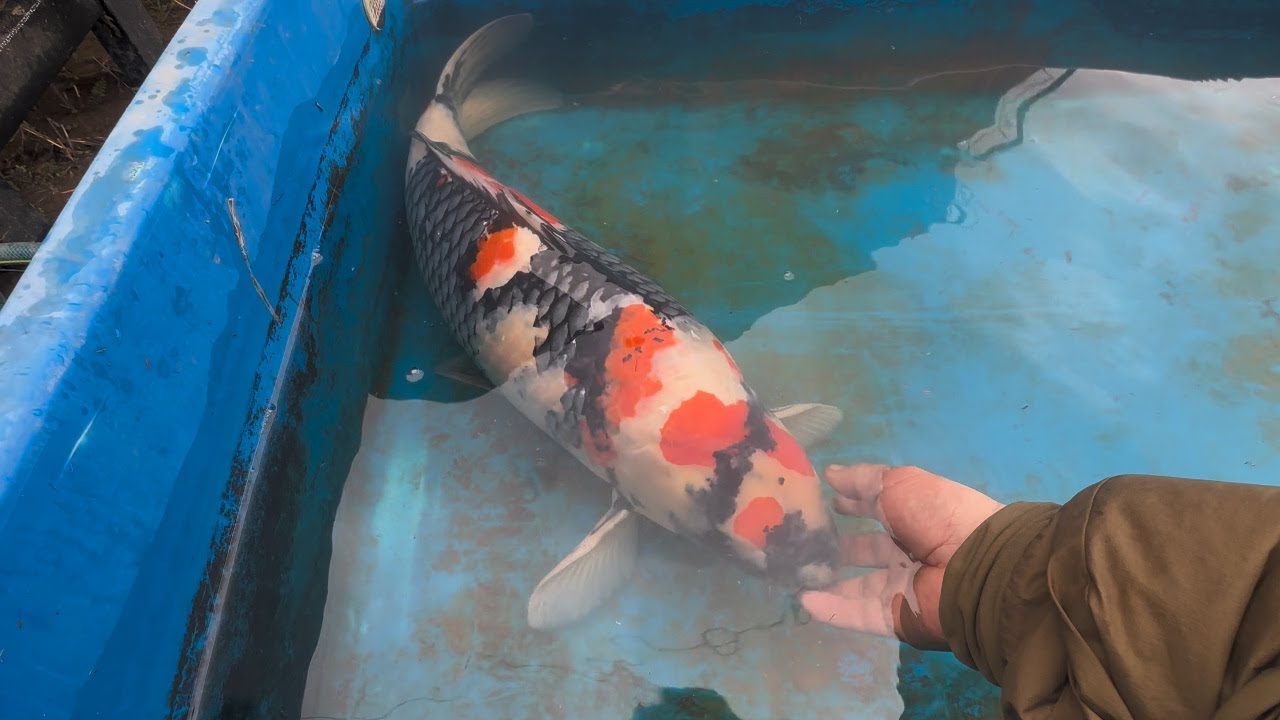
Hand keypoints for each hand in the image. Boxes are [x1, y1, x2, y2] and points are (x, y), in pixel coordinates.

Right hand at [800, 464, 1004, 649]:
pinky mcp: (897, 618)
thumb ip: (862, 481)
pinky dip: (833, 610)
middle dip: (841, 548)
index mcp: (916, 518)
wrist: (972, 566)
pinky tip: (805, 601)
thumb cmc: (937, 515)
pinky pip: (859, 615)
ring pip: (859, 587)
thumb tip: (830, 474)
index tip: (827, 503)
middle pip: (868, 552)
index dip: (854, 506)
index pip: (878, 513)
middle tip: (806, 544)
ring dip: (831, 582)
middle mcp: (911, 553)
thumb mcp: (898, 484)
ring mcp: (903, 588)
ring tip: (798, 574)